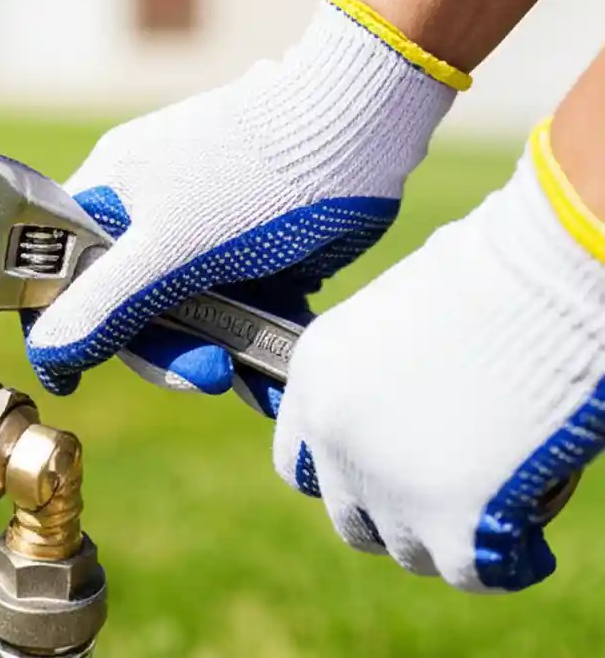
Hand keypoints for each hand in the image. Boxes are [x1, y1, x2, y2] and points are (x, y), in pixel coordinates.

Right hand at [23, 0, 459, 398]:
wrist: (357, 127)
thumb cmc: (254, 173)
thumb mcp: (169, 248)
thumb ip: (104, 305)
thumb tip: (47, 353)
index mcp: (109, 196)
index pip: (62, 273)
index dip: (67, 326)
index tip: (75, 377)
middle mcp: (146, 213)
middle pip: (128, 307)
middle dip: (168, 351)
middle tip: (210, 375)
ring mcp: (198, 233)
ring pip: (186, 317)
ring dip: (216, 355)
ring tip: (254, 378)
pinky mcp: (248, 251)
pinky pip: (233, 309)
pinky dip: (253, 341)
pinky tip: (274, 369)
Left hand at [275, 139, 604, 590]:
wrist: (547, 273)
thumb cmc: (492, 276)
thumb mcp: (397, 322)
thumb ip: (379, 383)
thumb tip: (403, 423)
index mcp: (315, 381)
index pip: (299, 466)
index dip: (343, 478)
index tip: (384, 475)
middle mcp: (334, 436)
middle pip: (351, 519)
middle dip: (396, 518)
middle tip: (448, 500)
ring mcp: (386, 483)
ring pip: (408, 551)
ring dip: (448, 543)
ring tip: (496, 512)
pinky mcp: (450, 519)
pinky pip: (470, 573)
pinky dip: (506, 563)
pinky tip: (531, 544)